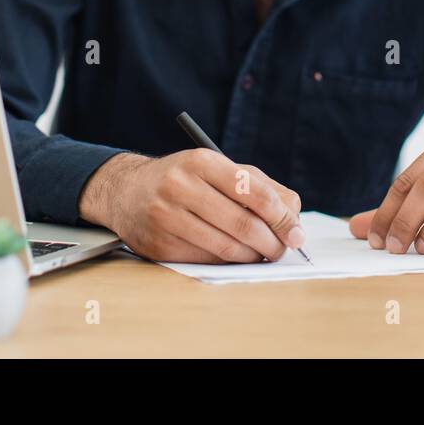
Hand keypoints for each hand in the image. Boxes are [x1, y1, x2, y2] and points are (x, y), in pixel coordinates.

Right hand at [79, 150, 305, 263]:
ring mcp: (166, 217)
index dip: (282, 216)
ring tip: (262, 253)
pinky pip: (206, 261)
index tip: (296, 231)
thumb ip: (260, 186)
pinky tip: (235, 256)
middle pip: (242, 224)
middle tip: (284, 248)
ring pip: (226, 248)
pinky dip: (228, 263)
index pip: (253, 192)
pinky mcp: (159, 246)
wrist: (127, 192)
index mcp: (201, 162)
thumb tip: (294, 215)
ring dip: (253, 256)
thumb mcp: (219, 168)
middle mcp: (180, 186)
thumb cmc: (184, 179)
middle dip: (272, 242)